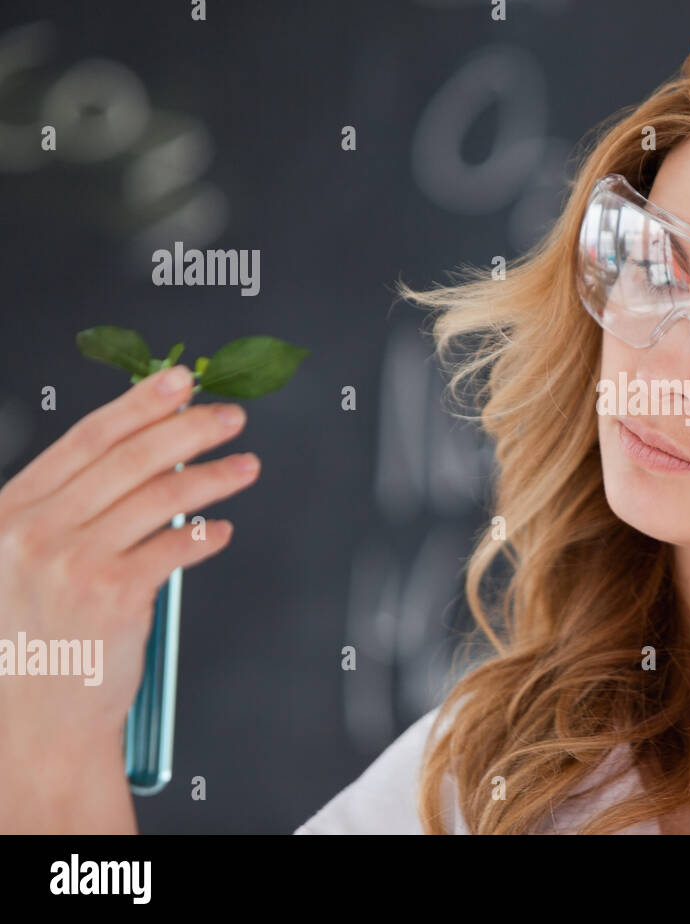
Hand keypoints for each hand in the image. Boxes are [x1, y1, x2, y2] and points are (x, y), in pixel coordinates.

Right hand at [0, 365, 258, 829]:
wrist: (32, 727)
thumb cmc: (32, 648)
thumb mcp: (22, 567)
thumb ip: (69, 512)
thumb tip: (144, 459)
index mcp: (7, 514)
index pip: (83, 440)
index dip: (137, 404)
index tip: (178, 381)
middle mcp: (32, 532)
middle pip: (128, 458)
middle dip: (188, 428)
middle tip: (231, 414)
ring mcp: (70, 563)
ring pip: (159, 497)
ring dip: (212, 477)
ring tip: (246, 467)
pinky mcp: (111, 597)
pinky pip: (173, 549)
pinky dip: (203, 537)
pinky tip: (220, 532)